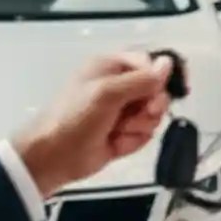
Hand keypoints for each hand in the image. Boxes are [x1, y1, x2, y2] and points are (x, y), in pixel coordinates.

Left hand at [13, 51, 173, 196]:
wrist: (52, 158)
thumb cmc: (74, 118)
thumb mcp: (107, 93)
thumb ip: (141, 79)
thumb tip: (168, 63)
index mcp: (111, 66)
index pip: (149, 62)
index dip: (161, 76)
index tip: (168, 89)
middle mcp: (119, 86)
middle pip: (157, 91)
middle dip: (151, 106)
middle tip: (140, 113)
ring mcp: (121, 112)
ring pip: (153, 115)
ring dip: (139, 126)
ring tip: (117, 130)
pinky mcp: (123, 134)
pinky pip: (144, 135)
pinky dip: (132, 141)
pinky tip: (115, 143)